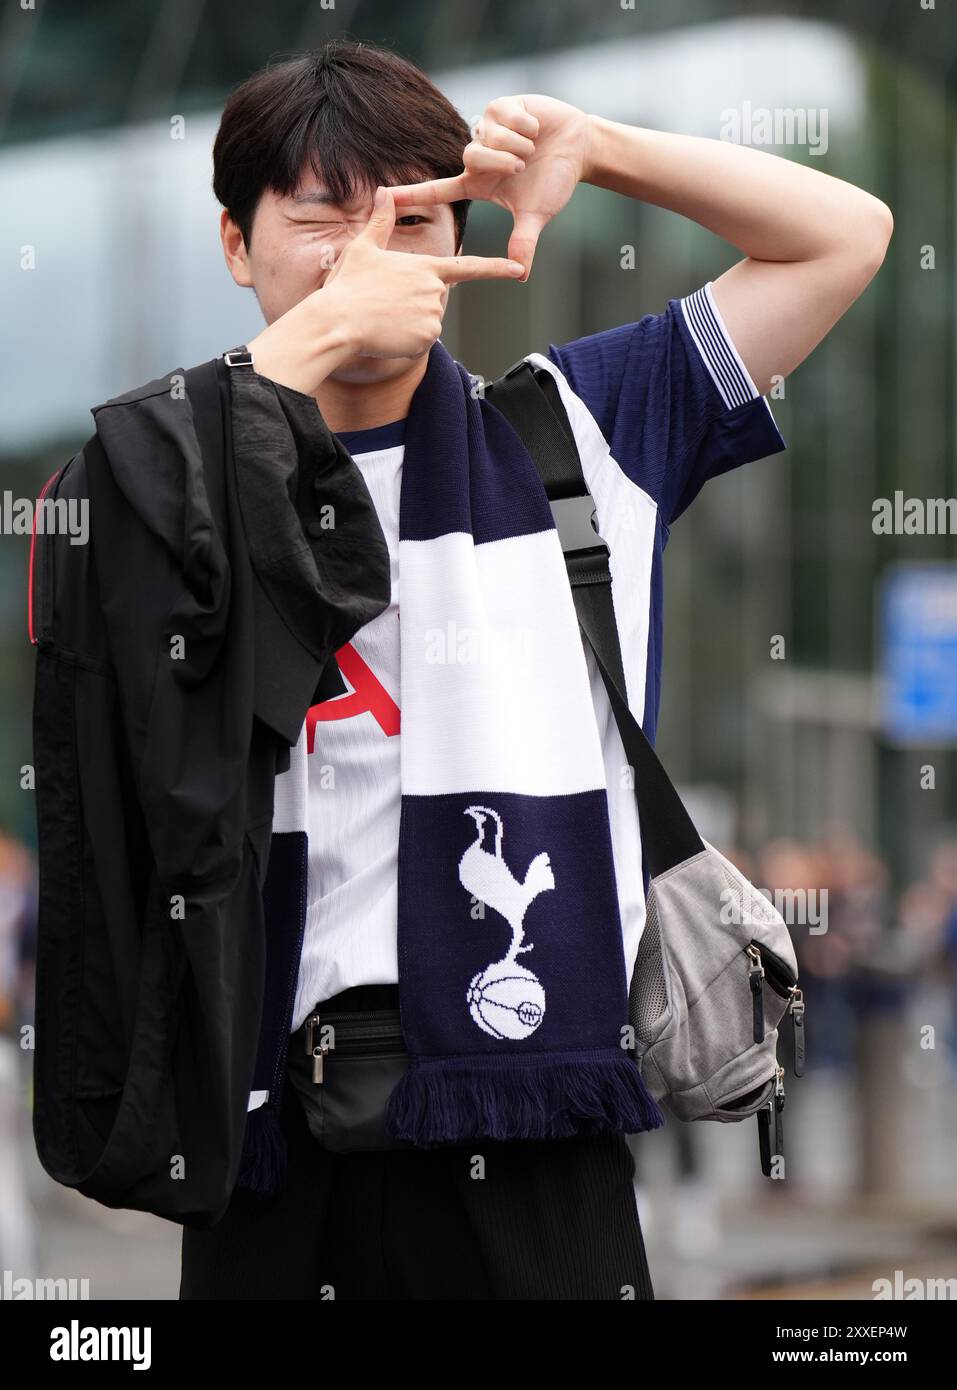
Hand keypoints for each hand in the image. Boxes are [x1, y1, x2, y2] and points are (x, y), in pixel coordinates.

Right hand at [246, 188, 524, 392]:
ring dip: (408, 325)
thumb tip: (384, 190)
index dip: (495, 268)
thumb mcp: (363, 248)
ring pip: (427, 324)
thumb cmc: (348, 285)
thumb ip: (381, 222)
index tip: (518, 269)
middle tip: (384, 304)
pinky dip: (405, 343)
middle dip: (413, 305)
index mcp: (425, 266)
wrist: (337, 321)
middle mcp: (435, 290)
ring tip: (383, 318)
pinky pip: (420, 343)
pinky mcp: (427, 338)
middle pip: (434, 301)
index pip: (468, 267)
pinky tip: (387, 335)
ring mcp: (433, 314)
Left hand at [387, 96, 594, 279]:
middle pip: (470, 157)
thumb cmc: (554, 181)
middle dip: (502, 162)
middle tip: (523, 164)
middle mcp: (477, 155)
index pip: (438, 190)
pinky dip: (526, 125)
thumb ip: (523, 241)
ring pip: (489, 136)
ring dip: (517, 144)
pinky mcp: (501, 106)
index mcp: (478, 182)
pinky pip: (505, 116)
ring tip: (533, 146)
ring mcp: (487, 129)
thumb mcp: (536, 214)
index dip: (412, 195)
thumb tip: (521, 274)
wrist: (578, 147)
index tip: (384, 198)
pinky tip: (536, 128)